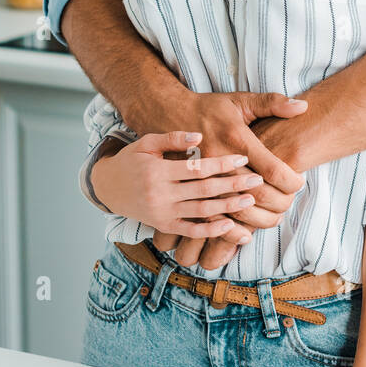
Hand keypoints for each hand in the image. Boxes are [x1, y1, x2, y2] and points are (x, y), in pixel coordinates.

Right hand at [91, 129, 265, 244]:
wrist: (108, 187)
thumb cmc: (132, 160)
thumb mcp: (147, 142)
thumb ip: (173, 138)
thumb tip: (199, 135)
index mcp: (158, 171)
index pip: (196, 168)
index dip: (221, 163)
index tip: (243, 159)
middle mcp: (160, 194)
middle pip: (203, 190)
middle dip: (232, 185)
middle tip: (257, 181)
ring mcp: (162, 213)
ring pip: (201, 212)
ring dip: (228, 208)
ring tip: (251, 201)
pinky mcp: (164, 226)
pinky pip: (191, 231)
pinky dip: (211, 231)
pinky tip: (231, 227)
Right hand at [162, 93, 308, 268]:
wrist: (163, 112)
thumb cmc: (206, 108)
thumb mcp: (239, 100)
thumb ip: (272, 103)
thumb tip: (302, 108)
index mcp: (233, 137)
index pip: (271, 168)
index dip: (290, 180)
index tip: (297, 182)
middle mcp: (214, 159)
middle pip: (255, 193)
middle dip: (278, 202)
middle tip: (287, 203)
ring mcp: (199, 178)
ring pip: (233, 209)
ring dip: (257, 219)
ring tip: (272, 218)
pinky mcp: (182, 191)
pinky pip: (204, 220)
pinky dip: (225, 231)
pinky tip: (242, 233)